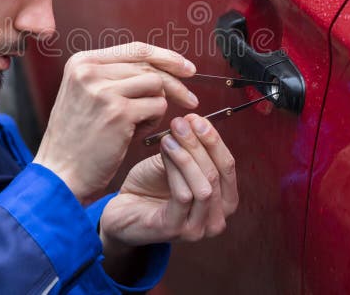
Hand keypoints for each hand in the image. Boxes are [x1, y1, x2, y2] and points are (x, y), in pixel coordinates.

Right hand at [33, 42, 198, 202]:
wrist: (60, 173)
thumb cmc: (78, 139)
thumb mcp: (87, 96)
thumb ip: (115, 77)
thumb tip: (161, 68)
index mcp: (82, 62)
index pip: (135, 49)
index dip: (165, 56)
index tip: (186, 67)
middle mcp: (90, 71)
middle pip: (149, 66)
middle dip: (174, 84)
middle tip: (190, 100)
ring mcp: (103, 90)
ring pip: (156, 85)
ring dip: (158, 105)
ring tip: (141, 123)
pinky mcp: (118, 112)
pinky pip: (157, 106)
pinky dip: (155, 121)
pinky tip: (137, 133)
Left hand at [99, 114, 238, 254]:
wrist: (121, 210)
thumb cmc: (150, 187)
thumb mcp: (176, 162)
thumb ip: (191, 148)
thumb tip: (197, 120)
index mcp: (223, 202)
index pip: (228, 166)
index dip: (214, 140)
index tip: (197, 119)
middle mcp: (216, 220)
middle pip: (218, 175)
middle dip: (200, 144)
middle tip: (182, 123)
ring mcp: (197, 229)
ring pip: (204, 187)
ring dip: (187, 156)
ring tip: (170, 136)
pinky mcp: (175, 230)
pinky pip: (183, 196)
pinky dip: (176, 169)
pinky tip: (165, 150)